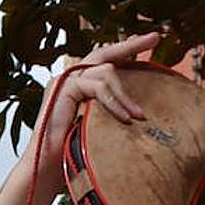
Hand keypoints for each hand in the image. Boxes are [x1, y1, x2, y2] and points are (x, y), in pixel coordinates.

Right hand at [29, 33, 161, 187]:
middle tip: (155, 37)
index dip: (126, 50)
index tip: (150, 42)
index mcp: (77, 84)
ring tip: (139, 116)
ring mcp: (64, 81)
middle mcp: (70, 78)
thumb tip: (142, 108)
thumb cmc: (73, 151)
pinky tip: (126, 118)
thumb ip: (111, 108)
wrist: (48, 167)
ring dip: (126, 94)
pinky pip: (98, 87)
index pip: (104, 60)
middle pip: (104, 53)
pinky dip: (115, 102)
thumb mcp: (100, 124)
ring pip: (105, 71)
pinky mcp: (64, 88)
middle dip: (131, 44)